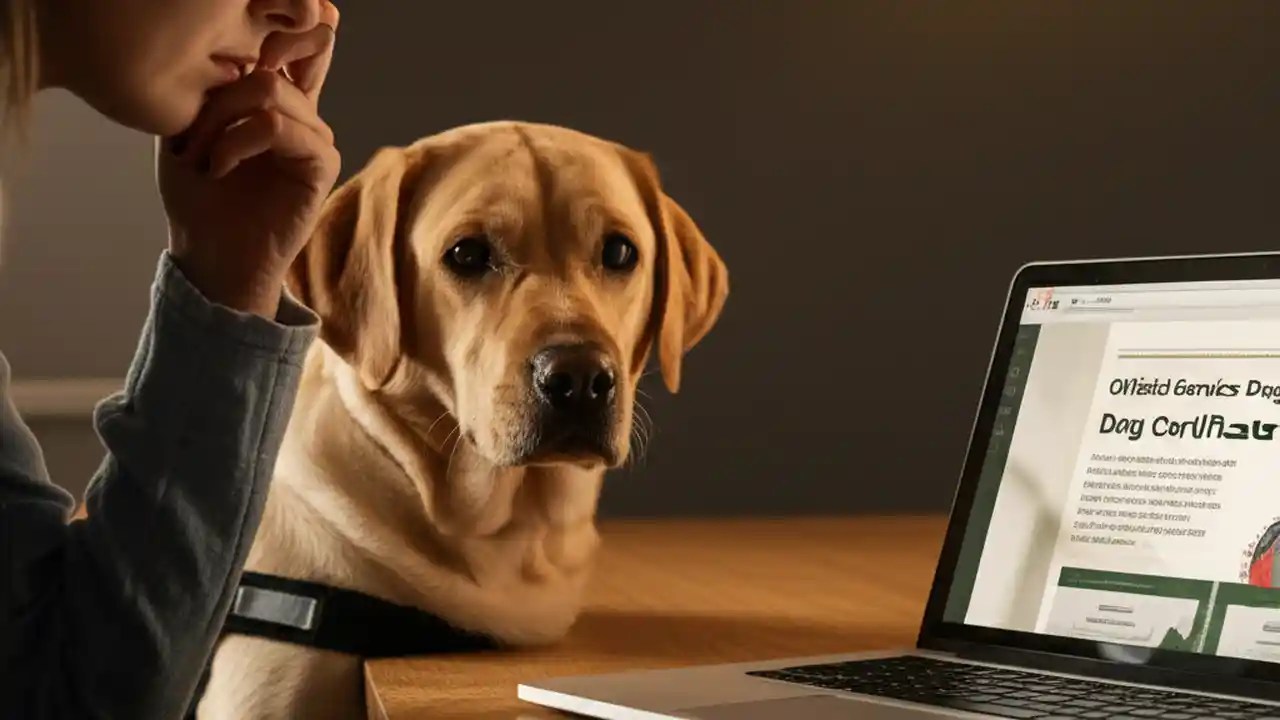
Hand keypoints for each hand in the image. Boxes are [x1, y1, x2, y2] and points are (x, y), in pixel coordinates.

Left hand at [156, 4, 341, 317]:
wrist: (211, 255)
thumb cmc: (198, 198)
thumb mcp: (190, 129)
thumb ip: (212, 88)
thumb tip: (224, 49)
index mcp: (277, 99)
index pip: (299, 42)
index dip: (284, 27)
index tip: (238, 52)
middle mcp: (303, 113)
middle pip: (271, 60)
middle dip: (217, 95)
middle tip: (189, 138)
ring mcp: (316, 137)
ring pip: (270, 92)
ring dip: (220, 124)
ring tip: (200, 159)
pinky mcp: (321, 164)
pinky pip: (278, 126)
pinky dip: (238, 143)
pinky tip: (219, 168)